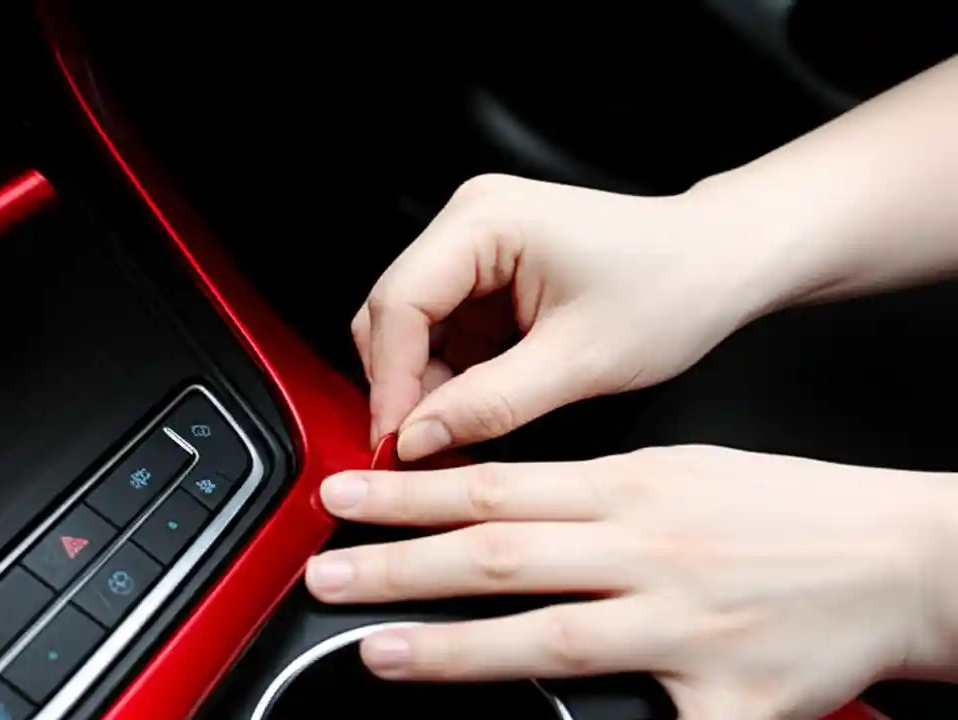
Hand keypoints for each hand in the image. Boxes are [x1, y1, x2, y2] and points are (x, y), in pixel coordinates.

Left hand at [304, 445, 957, 718]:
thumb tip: (499, 508)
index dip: (411, 495)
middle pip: (500, 556)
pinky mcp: (728, 694)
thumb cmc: (785, 511)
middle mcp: (647, 550)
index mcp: (632, 488)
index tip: (350, 495)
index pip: (495, 485)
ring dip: (454, 645)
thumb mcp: (678, 471)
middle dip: (402, 565)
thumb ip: (588, 495)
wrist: (899, 555)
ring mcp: (682, 624)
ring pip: (547, 634)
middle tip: (330, 572)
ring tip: (382, 649)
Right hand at [353, 174, 787, 459]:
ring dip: (425, 388)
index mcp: (484, 220)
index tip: (395, 445)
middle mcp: (468, 222)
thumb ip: (490, 403)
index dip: (389, 382)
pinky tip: (470, 415)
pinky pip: (443, 335)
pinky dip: (449, 380)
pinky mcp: (487, 278)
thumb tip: (416, 441)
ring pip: (411, 331)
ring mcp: (474, 248)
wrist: (724, 262)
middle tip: (416, 454)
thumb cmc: (674, 287)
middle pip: (392, 315)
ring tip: (451, 441)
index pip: (399, 305)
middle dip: (401, 387)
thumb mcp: (581, 360)